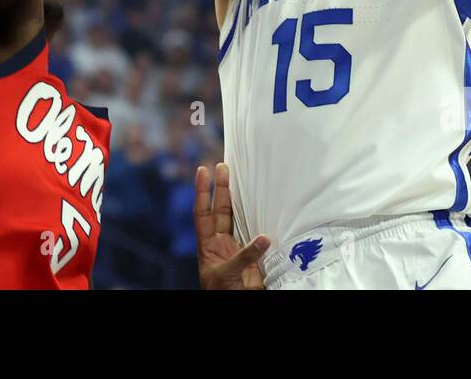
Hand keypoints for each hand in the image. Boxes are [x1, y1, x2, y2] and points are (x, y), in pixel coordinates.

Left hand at [194, 162, 267, 288]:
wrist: (234, 306)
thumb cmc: (220, 294)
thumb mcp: (225, 274)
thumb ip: (244, 256)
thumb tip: (265, 238)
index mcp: (208, 246)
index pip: (202, 213)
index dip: (202, 192)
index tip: (202, 170)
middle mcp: (222, 243)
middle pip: (222, 210)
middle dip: (223, 188)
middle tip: (224, 165)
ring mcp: (239, 249)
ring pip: (240, 218)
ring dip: (242, 200)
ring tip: (245, 177)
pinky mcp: (255, 258)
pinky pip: (259, 236)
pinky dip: (264, 224)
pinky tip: (269, 209)